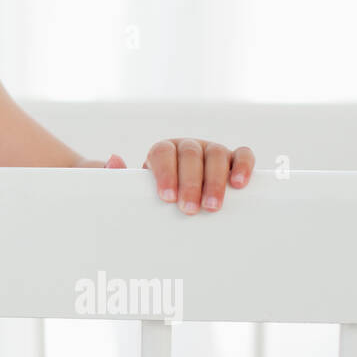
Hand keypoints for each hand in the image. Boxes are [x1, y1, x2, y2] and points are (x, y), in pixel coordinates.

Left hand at [103, 140, 254, 213]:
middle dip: (190, 182)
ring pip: (216, 154)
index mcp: (163, 151)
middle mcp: (188, 147)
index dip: (165, 173)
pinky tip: (239, 185)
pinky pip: (243, 155)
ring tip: (212, 206)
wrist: (180, 196)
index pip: (162, 152)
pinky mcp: (234, 159)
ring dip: (215, 181)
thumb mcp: (142, 189)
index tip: (167, 198)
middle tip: (188, 209)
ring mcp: (212, 150)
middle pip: (190, 154)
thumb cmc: (161, 195)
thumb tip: (113, 160)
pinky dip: (243, 166)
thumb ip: (125, 177)